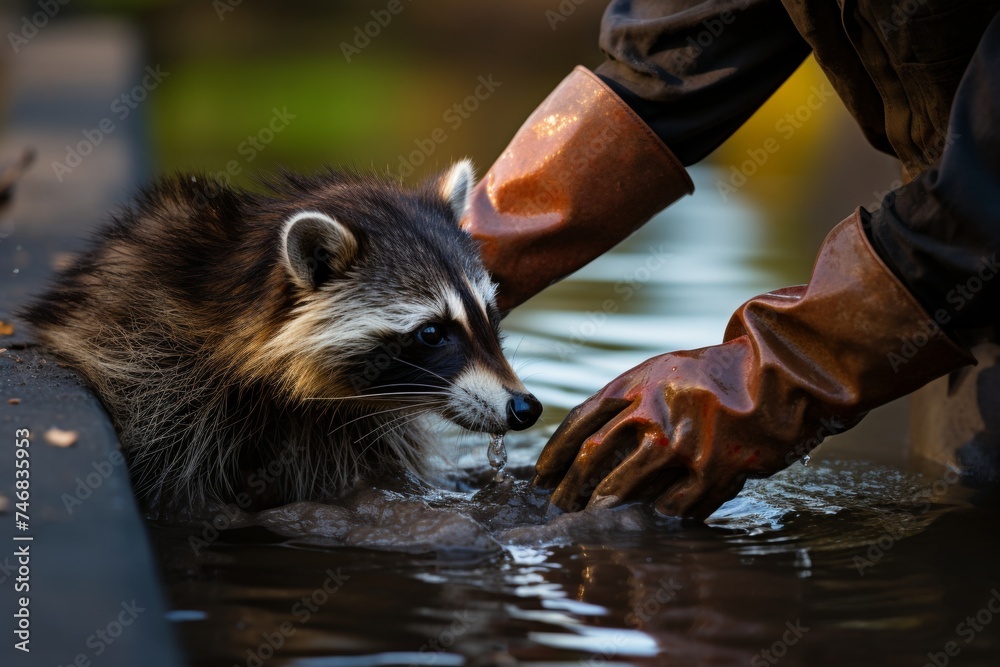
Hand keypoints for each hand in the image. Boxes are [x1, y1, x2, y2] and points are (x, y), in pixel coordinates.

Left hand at [534, 340, 800, 520]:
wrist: (779, 377)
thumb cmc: (714, 375)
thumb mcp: (662, 371)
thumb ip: (625, 399)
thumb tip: (585, 442)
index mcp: (636, 384)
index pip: (580, 423)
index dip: (554, 455)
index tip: (541, 476)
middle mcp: (653, 414)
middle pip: (591, 459)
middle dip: (567, 488)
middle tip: (557, 506)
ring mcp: (682, 447)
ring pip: (623, 490)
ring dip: (601, 509)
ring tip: (591, 518)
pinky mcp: (710, 475)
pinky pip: (670, 508)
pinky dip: (657, 516)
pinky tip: (650, 518)